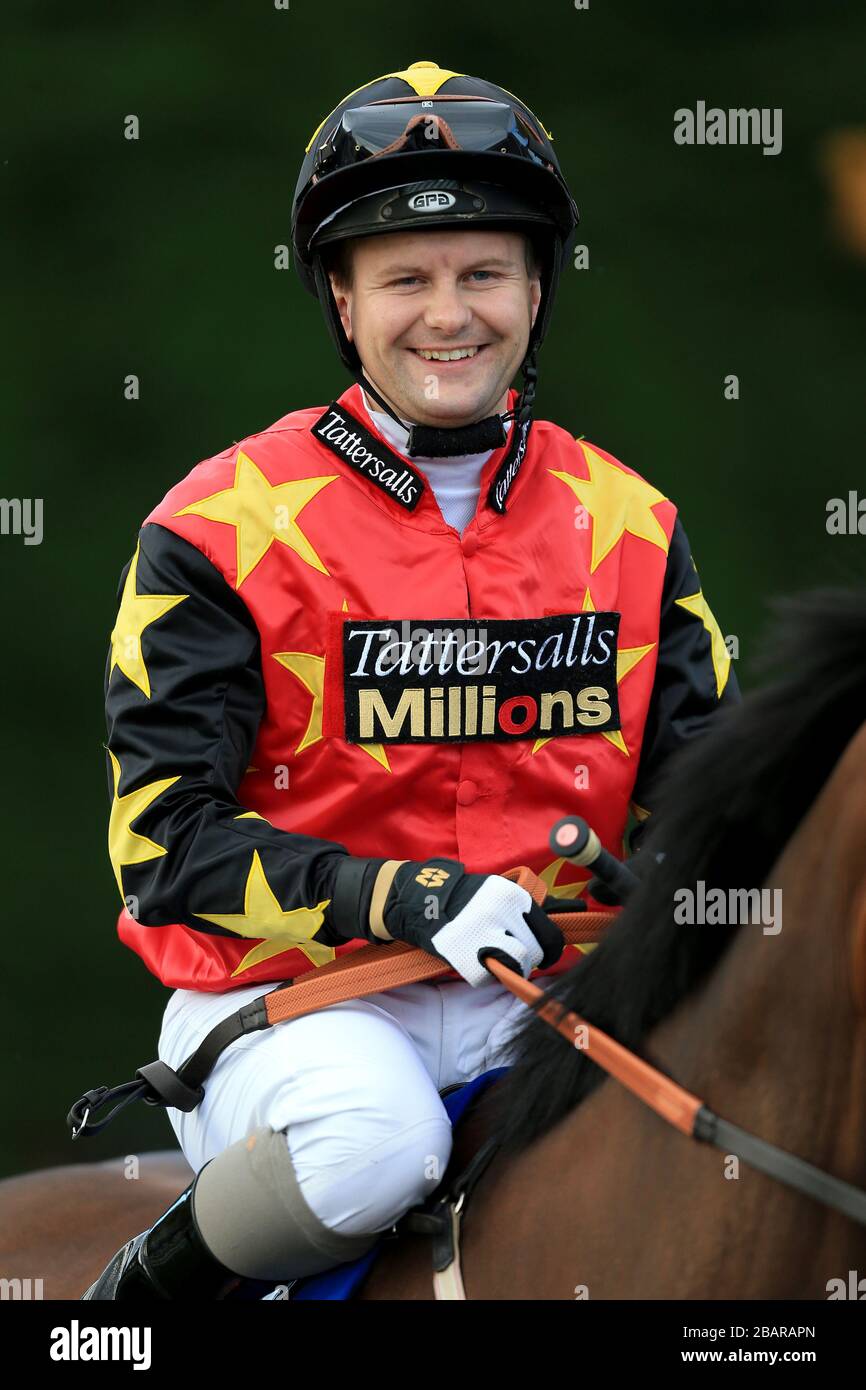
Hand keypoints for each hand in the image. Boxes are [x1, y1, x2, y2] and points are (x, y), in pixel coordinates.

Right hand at [380, 859, 563, 986]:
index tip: (533, 948)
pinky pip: (490, 978)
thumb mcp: (500, 892)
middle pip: (537, 953)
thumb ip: (529, 908)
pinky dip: (482, 975)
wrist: (421, 901)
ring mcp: (486, 937)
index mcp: (515, 897)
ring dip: (508, 967)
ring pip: (518, 966)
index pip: (551, 935)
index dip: (543, 946)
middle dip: (526, 957)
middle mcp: (504, 914)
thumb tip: (574, 909)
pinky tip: (471, 960)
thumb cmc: (466, 900)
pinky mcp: (469, 958)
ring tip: (490, 956)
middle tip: (505, 950)